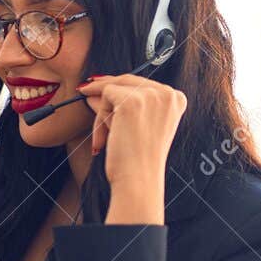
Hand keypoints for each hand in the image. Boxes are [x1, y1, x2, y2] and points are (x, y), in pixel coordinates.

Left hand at [80, 74, 185, 221]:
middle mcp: (168, 93)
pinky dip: (98, 118)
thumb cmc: (137, 161)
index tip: (99, 89)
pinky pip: (104, 95)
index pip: (142, 83)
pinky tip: (102, 139)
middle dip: (104, 93)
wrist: (138, 180)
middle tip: (84, 92)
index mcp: (176, 99)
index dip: (118, 87)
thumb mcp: (135, 127)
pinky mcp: (131, 100)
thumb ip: (120, 106)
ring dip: (102, 113)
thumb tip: (92, 90)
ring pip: (113, 88)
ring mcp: (151, 95)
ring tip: (102, 139)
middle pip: (126, 80)